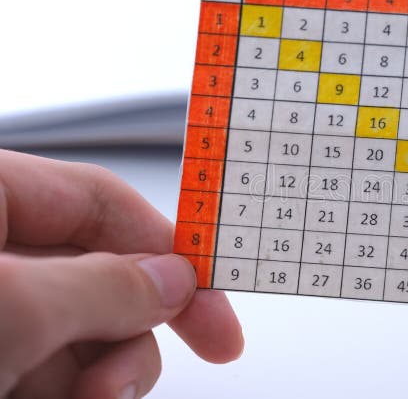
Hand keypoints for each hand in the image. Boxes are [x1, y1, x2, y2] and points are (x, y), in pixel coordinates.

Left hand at [0, 150, 243, 397]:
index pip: (101, 201)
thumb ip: (107, 287)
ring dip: (98, 374)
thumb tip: (174, 281)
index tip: (214, 309)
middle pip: (96, 273)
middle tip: (125, 383)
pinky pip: (41, 363)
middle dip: (125, 335)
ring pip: (74, 328)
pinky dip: (62, 390)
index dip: (167, 249)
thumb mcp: (19, 311)